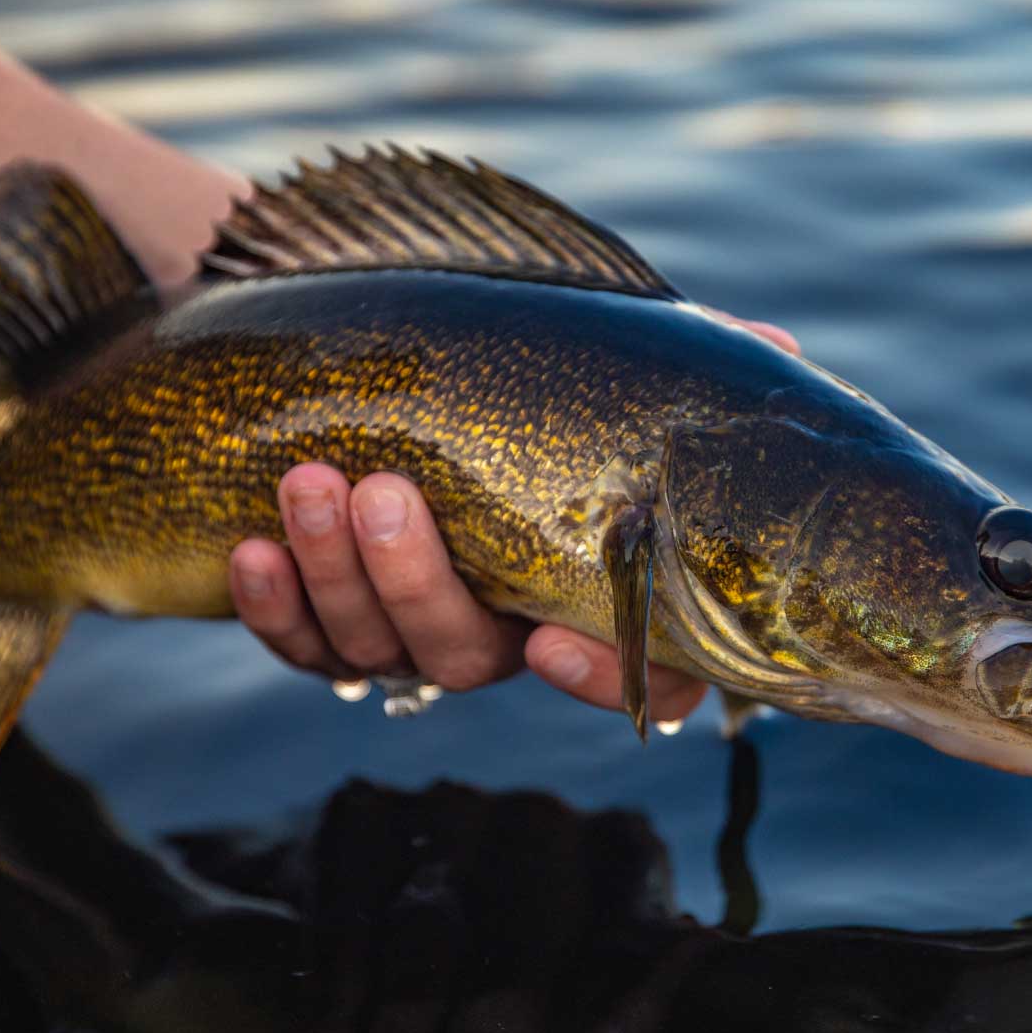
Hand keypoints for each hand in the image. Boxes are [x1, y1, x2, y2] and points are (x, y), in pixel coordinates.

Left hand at [229, 316, 799, 725]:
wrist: (362, 367)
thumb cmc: (505, 368)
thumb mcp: (594, 359)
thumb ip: (677, 368)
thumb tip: (779, 356)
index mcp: (578, 587)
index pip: (626, 672)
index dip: (597, 676)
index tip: (550, 635)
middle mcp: (495, 624)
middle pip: (464, 655)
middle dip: (417, 581)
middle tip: (387, 492)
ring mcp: (403, 628)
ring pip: (374, 649)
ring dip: (337, 574)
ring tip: (309, 483)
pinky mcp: (324, 621)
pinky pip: (299, 645)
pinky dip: (273, 608)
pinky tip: (252, 548)